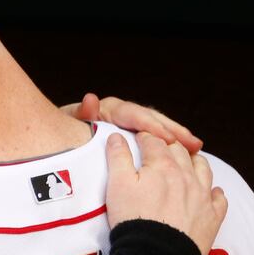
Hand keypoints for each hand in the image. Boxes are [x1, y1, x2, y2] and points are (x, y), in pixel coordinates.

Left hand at [65, 93, 202, 153]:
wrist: (57, 141)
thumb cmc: (61, 134)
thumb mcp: (69, 124)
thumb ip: (81, 113)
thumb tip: (91, 98)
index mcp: (109, 109)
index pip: (134, 114)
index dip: (151, 126)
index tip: (166, 138)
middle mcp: (122, 114)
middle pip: (152, 119)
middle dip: (173, 130)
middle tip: (192, 143)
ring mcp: (128, 126)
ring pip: (156, 129)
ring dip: (177, 137)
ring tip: (196, 148)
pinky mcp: (131, 138)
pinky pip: (153, 141)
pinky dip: (169, 147)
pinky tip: (185, 156)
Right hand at [105, 132, 226, 254]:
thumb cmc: (133, 218)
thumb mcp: (117, 185)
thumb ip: (118, 158)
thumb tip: (116, 136)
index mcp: (163, 165)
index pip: (154, 141)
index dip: (145, 137)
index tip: (139, 138)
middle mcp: (187, 175)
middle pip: (180, 151)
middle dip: (169, 145)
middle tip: (160, 148)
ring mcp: (202, 195)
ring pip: (203, 169)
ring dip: (194, 162)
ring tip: (187, 164)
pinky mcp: (212, 216)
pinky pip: (219, 199)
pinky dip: (214, 193)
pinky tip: (210, 193)